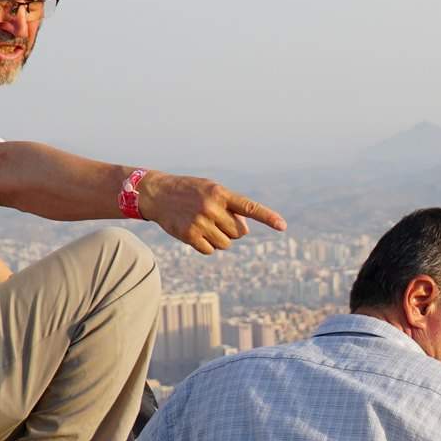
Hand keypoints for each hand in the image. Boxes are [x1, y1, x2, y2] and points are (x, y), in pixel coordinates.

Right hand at [141, 175, 286, 253]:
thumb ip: (230, 205)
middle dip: (232, 230)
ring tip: (204, 225)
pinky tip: (195, 233)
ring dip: (219, 239)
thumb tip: (243, 231)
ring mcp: (200, 222)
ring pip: (226, 244)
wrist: (157, 193)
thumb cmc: (190, 191)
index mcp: (221, 193)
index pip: (250, 207)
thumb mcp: (211, 189)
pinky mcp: (189, 236)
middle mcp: (212, 208)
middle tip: (217, 219)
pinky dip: (206, 246)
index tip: (283, 226)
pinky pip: (210, 250)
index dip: (268, 217)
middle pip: (240, 233)